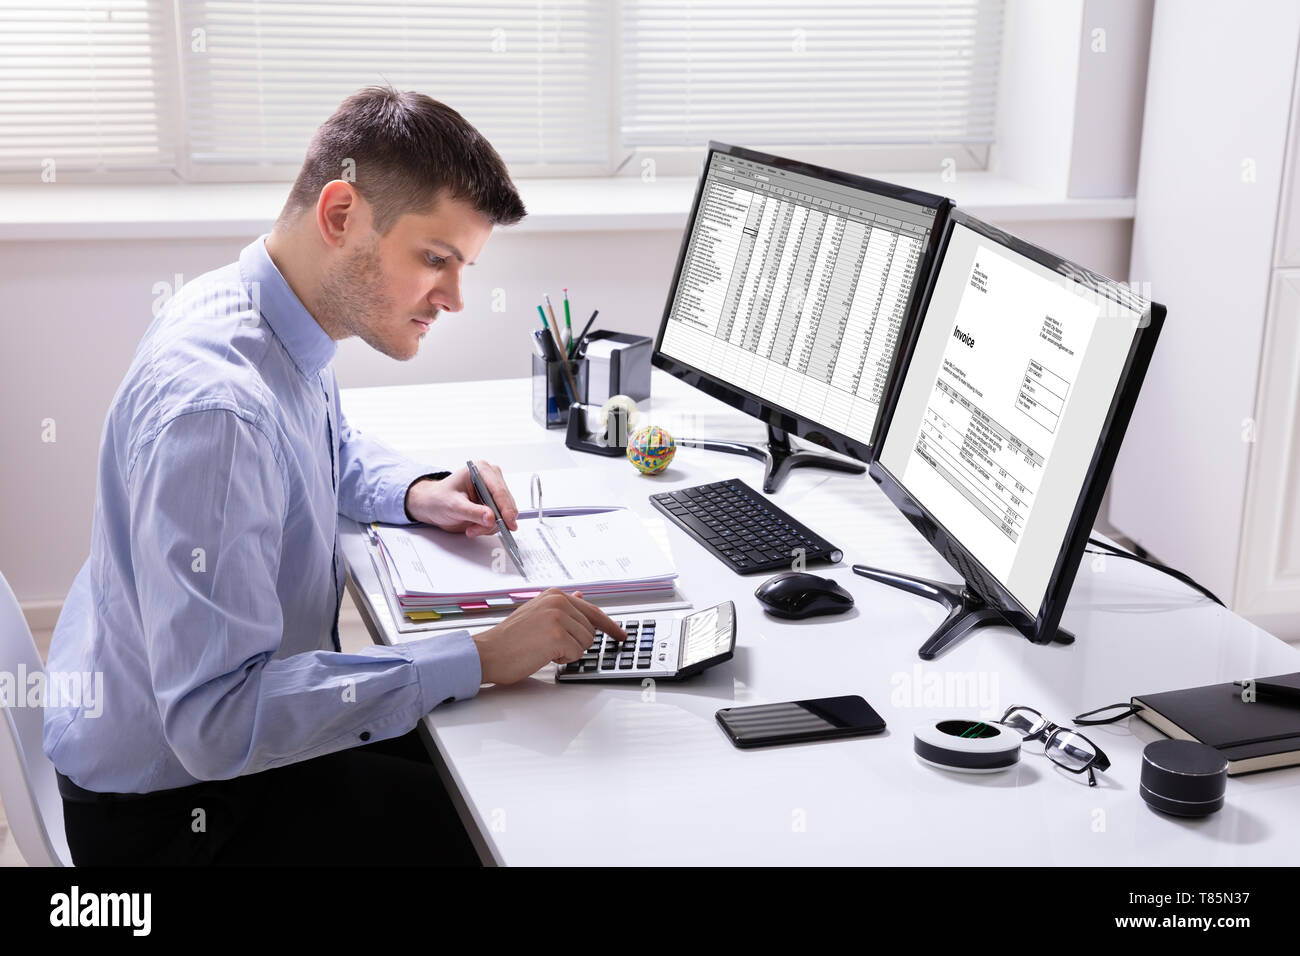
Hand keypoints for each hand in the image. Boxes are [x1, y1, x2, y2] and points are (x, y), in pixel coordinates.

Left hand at [405, 460, 517, 536]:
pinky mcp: (494, 503)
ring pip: (504, 514)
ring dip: (489, 526)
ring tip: (471, 528)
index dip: (506, 508)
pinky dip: (488, 527)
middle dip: (493, 521)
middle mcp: (491, 478)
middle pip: (505, 503)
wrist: (433, 505)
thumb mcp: (453, 506)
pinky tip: (474, 526)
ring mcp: (494, 491)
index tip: (508, 523)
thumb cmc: (439, 499)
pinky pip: (500, 519)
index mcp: (481, 470)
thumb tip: (491, 518)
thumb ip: (473, 512)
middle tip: (476, 529)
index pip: (499, 491)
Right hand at [472, 589, 626, 684]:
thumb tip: (580, 596)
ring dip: (568, 652)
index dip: (610, 626)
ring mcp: (558, 617)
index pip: (592, 611)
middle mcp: (558, 601)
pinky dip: (563, 660)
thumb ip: (561, 607)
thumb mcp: (537, 614)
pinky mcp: (556, 636)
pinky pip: (576, 654)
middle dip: (575, 643)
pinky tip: (544, 655)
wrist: (488, 653)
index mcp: (554, 595)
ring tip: (544, 648)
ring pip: (586, 643)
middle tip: (550, 646)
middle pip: (590, 630)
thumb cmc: (509, 639)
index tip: (621, 635)